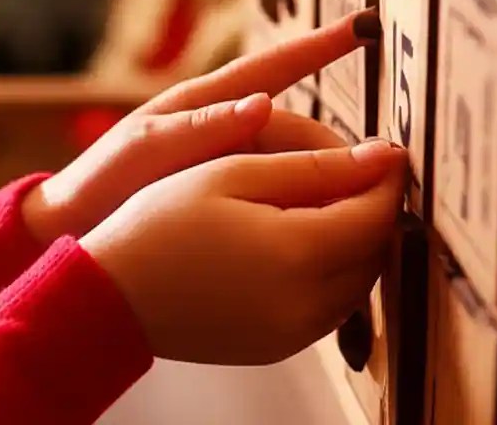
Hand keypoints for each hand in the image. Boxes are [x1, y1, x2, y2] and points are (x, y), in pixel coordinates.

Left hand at [23, 7, 381, 242]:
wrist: (71, 233)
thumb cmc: (100, 186)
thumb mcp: (144, 152)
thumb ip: (201, 130)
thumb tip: (265, 105)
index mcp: (202, 104)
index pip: (272, 66)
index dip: (319, 46)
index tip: (363, 25)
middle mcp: (222, 128)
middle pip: (297, 128)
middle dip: (337, 146)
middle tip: (376, 174)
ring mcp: (228, 163)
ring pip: (293, 163)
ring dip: (325, 180)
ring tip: (361, 205)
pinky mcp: (229, 198)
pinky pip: (279, 192)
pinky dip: (303, 205)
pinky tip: (324, 228)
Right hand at [81, 139, 406, 365]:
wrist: (108, 296)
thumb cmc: (159, 223)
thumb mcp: (232, 174)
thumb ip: (315, 166)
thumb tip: (382, 158)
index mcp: (298, 253)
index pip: (376, 214)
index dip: (387, 177)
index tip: (385, 149)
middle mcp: (307, 304)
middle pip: (375, 250)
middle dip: (373, 206)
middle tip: (352, 169)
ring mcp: (295, 333)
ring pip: (359, 281)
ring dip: (355, 240)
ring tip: (324, 201)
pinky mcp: (280, 348)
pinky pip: (330, 306)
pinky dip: (330, 270)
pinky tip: (300, 241)